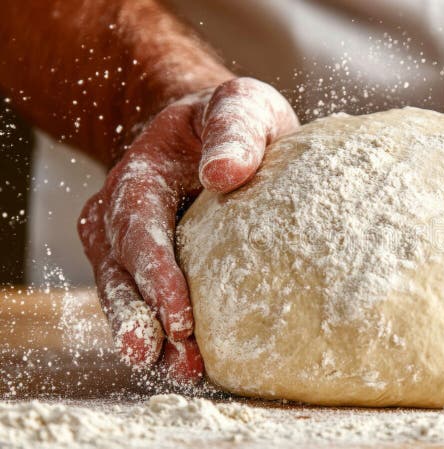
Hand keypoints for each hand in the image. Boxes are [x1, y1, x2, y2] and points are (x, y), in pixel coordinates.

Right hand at [78, 77, 298, 381]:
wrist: (213, 131)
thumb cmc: (232, 119)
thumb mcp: (241, 106)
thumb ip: (234, 132)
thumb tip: (222, 173)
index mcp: (141, 175)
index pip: (138, 229)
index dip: (155, 277)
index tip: (180, 317)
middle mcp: (122, 213)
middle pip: (121, 274)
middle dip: (143, 321)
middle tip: (170, 360)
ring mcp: (130, 243)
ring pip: (127, 297)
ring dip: (151, 338)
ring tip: (182, 372)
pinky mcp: (150, 265)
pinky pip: (147, 302)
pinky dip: (164, 335)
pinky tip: (192, 363)